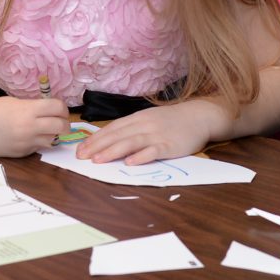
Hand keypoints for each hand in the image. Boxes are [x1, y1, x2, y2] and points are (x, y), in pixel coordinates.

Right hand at [0, 96, 69, 157]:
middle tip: (60, 123)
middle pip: (61, 127)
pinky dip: (37, 143)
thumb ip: (33, 107)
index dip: (63, 109)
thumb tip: (50, 111)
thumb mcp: (15, 102)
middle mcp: (30, 127)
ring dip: (52, 136)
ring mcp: (26, 142)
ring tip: (44, 131)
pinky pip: (37, 149)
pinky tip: (27, 138)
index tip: (60, 111)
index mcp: (29, 110)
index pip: (58, 108)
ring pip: (52, 141)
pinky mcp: (21, 153)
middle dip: (64, 125)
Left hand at [78, 101, 222, 165]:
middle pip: (117, 135)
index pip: (111, 129)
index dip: (95, 139)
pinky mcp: (170, 145)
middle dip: (97, 146)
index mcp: (137, 118)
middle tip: (81, 157)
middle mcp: (144, 125)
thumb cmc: (171, 121)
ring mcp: (157, 134)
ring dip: (113, 151)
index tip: (80, 149)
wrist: (199, 116)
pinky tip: (130, 163)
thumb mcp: (148, 120)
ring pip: (131, 142)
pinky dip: (141, 156)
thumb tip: (108, 141)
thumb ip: (131, 129)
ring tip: (98, 160)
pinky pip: (153, 151)